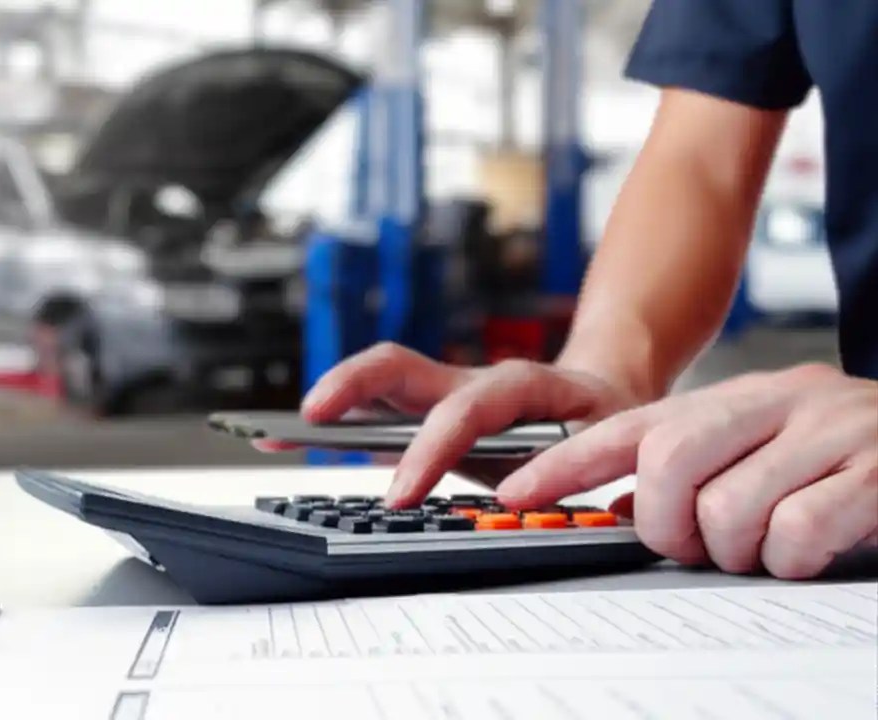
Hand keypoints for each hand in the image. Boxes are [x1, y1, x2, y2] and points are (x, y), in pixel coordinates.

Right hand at [291, 343, 641, 503]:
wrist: (604, 393)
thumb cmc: (600, 426)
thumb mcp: (603, 450)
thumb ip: (574, 477)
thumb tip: (544, 510)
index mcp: (519, 388)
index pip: (468, 408)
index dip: (433, 449)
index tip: (402, 496)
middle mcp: (470, 381)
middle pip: (400, 364)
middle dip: (351, 386)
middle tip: (311, 420)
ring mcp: (443, 392)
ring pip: (378, 380)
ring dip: (328, 402)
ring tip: (273, 434)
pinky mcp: (427, 410)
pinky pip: (375, 407)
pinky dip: (334, 422)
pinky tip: (292, 438)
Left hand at [498, 364, 877, 578]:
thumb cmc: (848, 459)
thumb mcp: (764, 452)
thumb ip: (696, 472)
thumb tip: (619, 511)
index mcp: (742, 398)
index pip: (631, 426)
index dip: (566, 463)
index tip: (514, 493)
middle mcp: (782, 401)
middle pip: (667, 461)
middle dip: (666, 522)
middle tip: (696, 542)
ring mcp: (832, 430)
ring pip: (728, 508)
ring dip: (739, 550)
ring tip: (771, 543)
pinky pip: (798, 532)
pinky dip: (793, 557)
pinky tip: (812, 547)